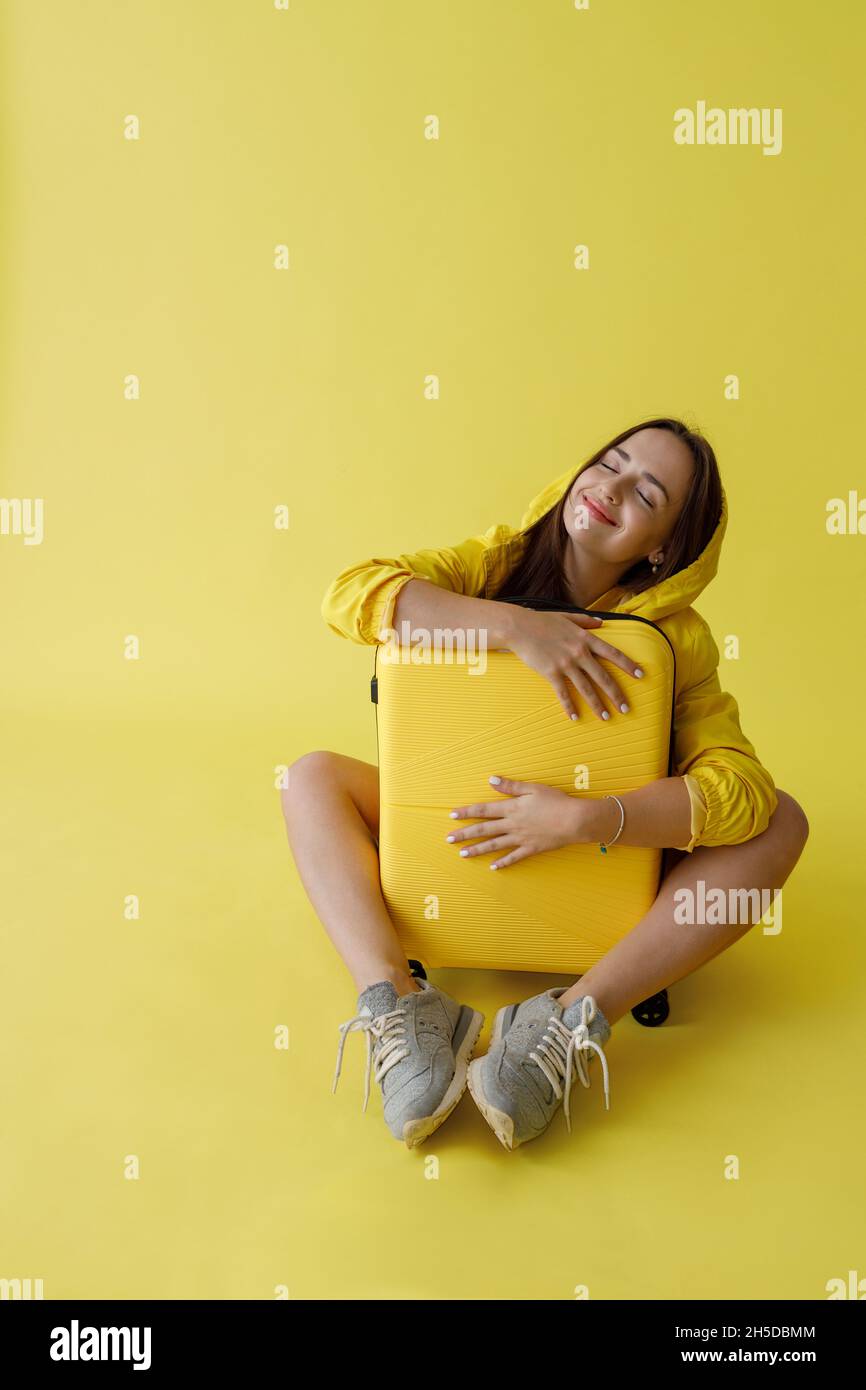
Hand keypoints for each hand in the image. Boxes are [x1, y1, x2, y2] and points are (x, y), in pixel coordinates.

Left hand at [446, 775, 584, 869]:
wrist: (574, 820)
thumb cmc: (556, 801)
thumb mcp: (533, 788)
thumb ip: (510, 786)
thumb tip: (491, 780)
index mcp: (511, 808)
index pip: (483, 810)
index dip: (467, 812)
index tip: (452, 815)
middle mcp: (512, 825)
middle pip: (484, 830)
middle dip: (465, 834)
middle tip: (449, 839)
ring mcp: (520, 839)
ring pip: (494, 845)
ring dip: (477, 849)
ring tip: (463, 854)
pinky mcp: (531, 849)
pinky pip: (513, 858)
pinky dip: (502, 863)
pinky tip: (492, 867)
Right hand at [503, 607, 643, 720]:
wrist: (519, 627)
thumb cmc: (542, 621)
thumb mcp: (567, 617)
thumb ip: (586, 621)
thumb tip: (600, 623)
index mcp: (585, 638)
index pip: (613, 654)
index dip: (628, 665)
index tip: (641, 675)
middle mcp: (579, 652)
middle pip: (603, 677)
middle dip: (616, 694)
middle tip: (626, 708)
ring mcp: (565, 664)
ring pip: (586, 688)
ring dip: (597, 705)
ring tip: (606, 717)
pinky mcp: (551, 672)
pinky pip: (563, 693)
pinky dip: (569, 706)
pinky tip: (575, 717)